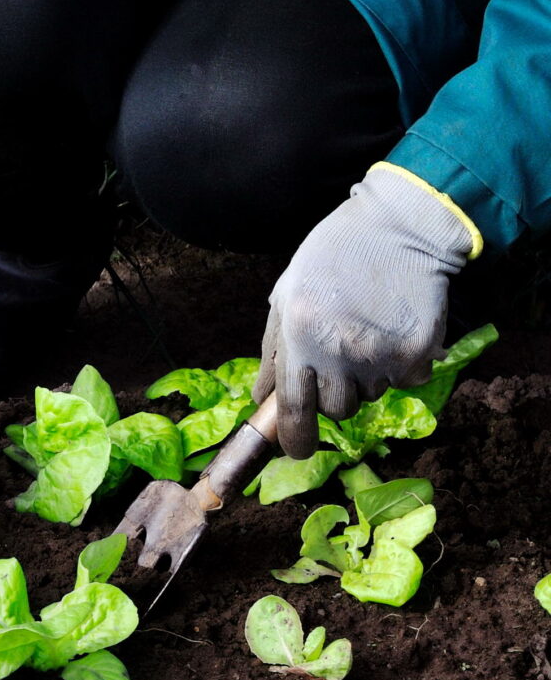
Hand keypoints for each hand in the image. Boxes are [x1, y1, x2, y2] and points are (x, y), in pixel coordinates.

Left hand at [254, 165, 477, 458]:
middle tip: (336, 361)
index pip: (295, 410)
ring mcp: (382, 356)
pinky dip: (398, 365)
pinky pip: (404, 379)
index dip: (294, 439)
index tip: (295, 451)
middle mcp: (340, 352)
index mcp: (299, 336)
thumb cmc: (331, 257)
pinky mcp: (418, 354)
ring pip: (370, 395)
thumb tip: (262, 399)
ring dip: (364, 377)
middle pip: (336, 409)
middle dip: (332, 396)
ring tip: (364, 333)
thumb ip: (272, 350)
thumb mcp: (286, 295)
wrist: (398, 228)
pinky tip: (391, 329)